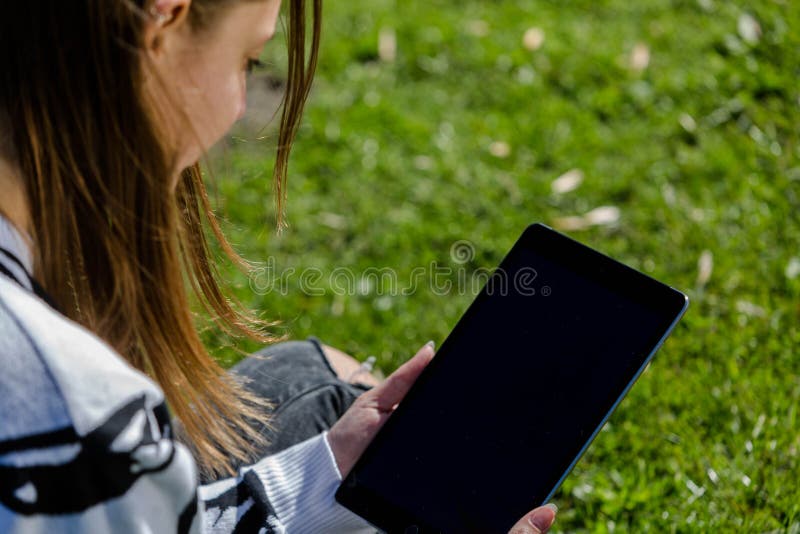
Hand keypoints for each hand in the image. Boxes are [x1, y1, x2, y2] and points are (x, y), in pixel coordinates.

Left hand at [328, 342, 559, 533]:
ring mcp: (431, 454)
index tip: (488, 368)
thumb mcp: (376, 401)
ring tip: (485, 422)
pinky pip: (449, 469)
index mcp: (417, 408)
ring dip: (469, 436)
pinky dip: (460, 463)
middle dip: (473, 410)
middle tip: (492, 395)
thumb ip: (403, 378)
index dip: (466, 385)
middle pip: (457, 417)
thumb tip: (432, 348)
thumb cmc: (353, 435)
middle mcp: (427, 431)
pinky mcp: (428, 479)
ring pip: (458, 442)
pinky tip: (470, 452)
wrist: (333, 479)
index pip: (448, 394)